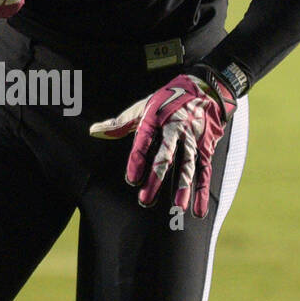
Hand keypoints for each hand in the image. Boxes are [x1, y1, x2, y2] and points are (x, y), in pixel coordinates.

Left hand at [89, 69, 235, 216]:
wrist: (206, 89)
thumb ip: (119, 124)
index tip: (132, 180)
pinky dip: (202, 191)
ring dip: (183, 187)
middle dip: (156, 178)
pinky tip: (199, 211)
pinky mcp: (206, 147)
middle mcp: (175, 128)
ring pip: (188, 164)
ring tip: (178, 208)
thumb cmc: (167, 100)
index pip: (144, 141)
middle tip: (146, 199)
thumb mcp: (143, 107)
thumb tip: (93, 131)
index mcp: (156, 118)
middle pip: (165, 156)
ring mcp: (192, 139)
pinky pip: (204, 171)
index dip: (138, 160)